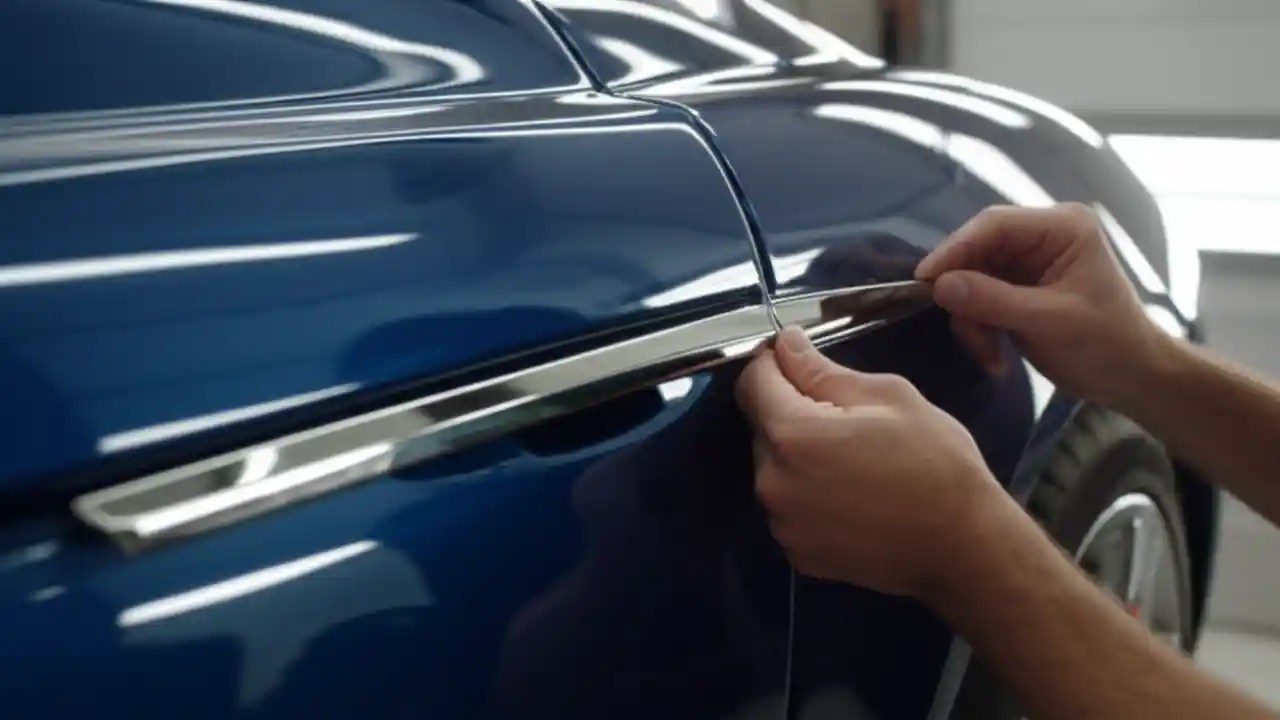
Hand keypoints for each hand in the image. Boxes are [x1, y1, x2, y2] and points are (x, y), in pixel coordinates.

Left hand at [735, 327, 1009, 597]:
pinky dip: (807, 494)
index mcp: (793, 435)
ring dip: (798, 455)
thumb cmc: (936, 464)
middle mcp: (772, 482)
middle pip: (762, 426)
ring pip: (773, 467)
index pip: (752, 382)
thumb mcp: (889, 397)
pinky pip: (787, 506)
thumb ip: (823, 371)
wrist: (964, 548)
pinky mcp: (795, 552)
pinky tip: (850, 497)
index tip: (800, 362)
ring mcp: (781, 523)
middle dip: (791, 412)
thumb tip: (785, 344)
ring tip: (853, 462)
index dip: (773, 364)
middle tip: (848, 420)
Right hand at [915, 203, 1167, 407]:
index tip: (924, 280)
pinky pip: (980, 299)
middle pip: (979, 251)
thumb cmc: (1106, 345)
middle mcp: (1043, 237)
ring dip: (973, 320)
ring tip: (989, 355)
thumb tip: (939, 285)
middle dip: (966, 293)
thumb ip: (993, 301)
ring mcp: (1030, 263)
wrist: (1133, 379)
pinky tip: (996, 357)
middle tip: (962, 329)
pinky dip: (981, 329)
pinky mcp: (1019, 288)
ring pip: (973, 279)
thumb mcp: (1049, 322)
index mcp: (1062, 228)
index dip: (956, 248)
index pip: (994, 225)